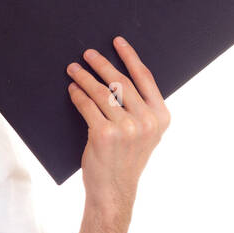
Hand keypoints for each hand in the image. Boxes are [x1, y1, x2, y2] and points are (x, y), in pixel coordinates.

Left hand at [66, 36, 170, 216]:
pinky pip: (87, 106)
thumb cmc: (126, 160)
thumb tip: (119, 77)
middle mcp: (147, 121)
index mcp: (161, 117)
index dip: (130, 56)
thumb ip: (142, 109)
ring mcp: (127, 128)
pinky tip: (71, 89)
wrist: (114, 190)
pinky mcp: (105, 134)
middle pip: (121, 81)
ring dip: (84, 77)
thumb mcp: (145, 134)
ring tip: (73, 69)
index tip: (117, 41)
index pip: (145, 78)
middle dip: (102, 63)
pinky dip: (77, 95)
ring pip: (101, 92)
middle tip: (88, 53)